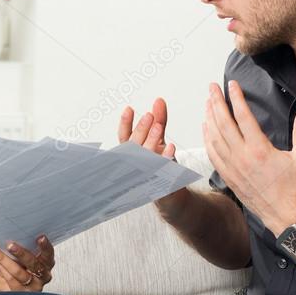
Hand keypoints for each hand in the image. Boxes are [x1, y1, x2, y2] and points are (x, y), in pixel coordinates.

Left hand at [0, 236, 55, 291]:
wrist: (6, 283)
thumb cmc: (18, 264)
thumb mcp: (23, 255)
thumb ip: (24, 247)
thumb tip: (12, 233)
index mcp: (47, 263)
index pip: (49, 254)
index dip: (45, 246)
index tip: (40, 237)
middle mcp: (44, 276)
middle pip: (34, 265)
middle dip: (22, 254)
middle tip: (10, 245)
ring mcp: (34, 287)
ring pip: (20, 273)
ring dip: (5, 260)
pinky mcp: (22, 294)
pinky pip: (11, 280)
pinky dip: (2, 268)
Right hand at [118, 98, 186, 212]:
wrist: (171, 194)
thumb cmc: (160, 164)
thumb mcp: (159, 140)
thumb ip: (159, 121)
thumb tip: (158, 100)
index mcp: (132, 153)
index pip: (124, 138)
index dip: (125, 124)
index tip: (129, 109)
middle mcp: (135, 165)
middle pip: (133, 146)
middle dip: (140, 130)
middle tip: (149, 115)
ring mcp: (145, 176)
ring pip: (144, 158)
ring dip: (150, 141)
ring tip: (158, 127)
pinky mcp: (158, 185)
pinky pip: (160, 171)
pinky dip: (165, 159)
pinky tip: (170, 148)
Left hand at [203, 81, 295, 235]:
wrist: (284, 215)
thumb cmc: (294, 187)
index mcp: (260, 149)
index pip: (243, 116)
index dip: (236, 98)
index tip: (231, 84)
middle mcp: (242, 156)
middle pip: (223, 123)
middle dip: (216, 102)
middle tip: (212, 88)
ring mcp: (232, 167)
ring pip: (214, 137)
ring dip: (209, 118)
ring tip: (207, 103)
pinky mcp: (228, 176)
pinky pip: (212, 154)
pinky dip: (207, 138)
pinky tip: (206, 128)